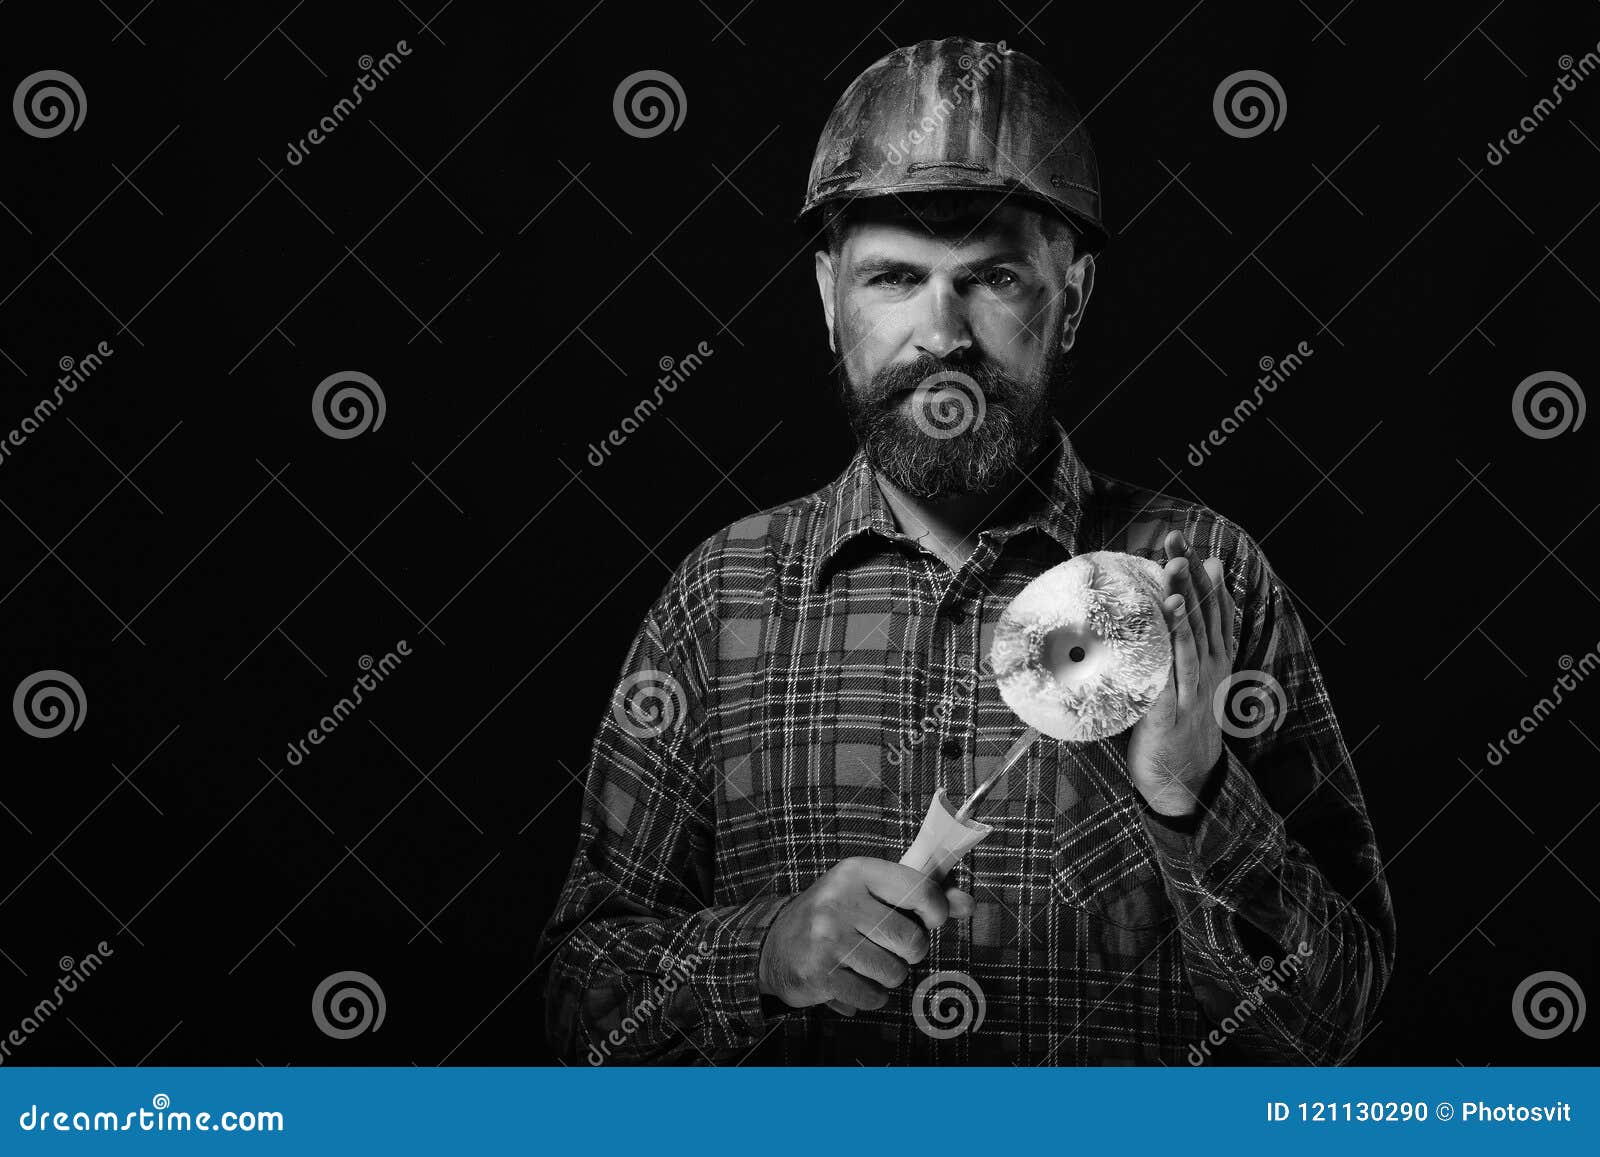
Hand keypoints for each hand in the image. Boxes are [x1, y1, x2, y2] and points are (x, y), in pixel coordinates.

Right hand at [758, 857, 973, 1013]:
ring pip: (895, 973)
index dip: (936, 911)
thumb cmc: (835, 916)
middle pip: (912, 940)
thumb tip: (968, 903)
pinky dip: (870, 996)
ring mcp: (828, 938)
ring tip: (864, 962)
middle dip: (909, 951)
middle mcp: (840, 901)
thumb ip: (922, 896)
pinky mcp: (821, 974)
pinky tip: (851, 980)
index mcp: (857, 872)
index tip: (929, 918)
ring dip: (887, 975)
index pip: (921, 890)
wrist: (775, 945)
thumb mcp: (873, 893)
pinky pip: (873, 997)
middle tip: (887, 944)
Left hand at [1126, 530, 1238, 816]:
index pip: (1210, 607)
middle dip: (1188, 579)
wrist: (1186, 782)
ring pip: (1190, 643)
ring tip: (1174, 575)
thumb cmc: (1180, 724)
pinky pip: (1171, 679)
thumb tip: (1184, 593)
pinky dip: (1170, 652)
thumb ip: (1188, 639)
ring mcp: (1193, 692)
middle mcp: (1209, 671)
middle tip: (1176, 543)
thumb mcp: (1189, 677)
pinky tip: (1164, 628)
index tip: (1184, 540)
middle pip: (1201, 617)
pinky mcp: (1173, 715)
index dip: (1198, 574)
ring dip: (1183, 608)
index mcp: (1213, 660)